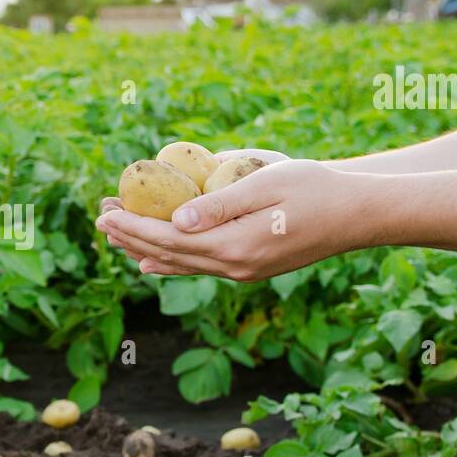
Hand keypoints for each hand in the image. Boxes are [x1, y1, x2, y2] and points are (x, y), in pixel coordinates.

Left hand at [96, 159, 379, 280]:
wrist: (357, 214)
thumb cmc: (314, 188)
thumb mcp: (265, 184)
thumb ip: (219, 204)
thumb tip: (175, 222)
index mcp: (235, 246)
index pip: (168, 239)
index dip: (133, 227)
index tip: (105, 212)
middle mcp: (235, 267)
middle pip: (168, 254)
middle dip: (131, 236)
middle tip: (99, 218)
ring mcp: (243, 272)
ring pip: (182, 263)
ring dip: (146, 248)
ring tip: (115, 237)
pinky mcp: (250, 268)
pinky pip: (200, 266)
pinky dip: (171, 261)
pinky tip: (152, 262)